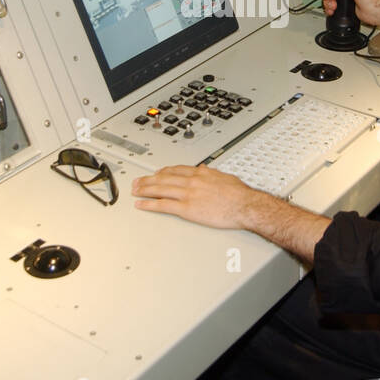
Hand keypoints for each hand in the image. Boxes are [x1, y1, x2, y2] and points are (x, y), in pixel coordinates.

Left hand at [133, 165, 264, 229]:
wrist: (245, 205)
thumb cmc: (239, 195)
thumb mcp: (225, 177)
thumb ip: (212, 174)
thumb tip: (206, 170)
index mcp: (201, 173)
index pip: (176, 170)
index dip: (162, 171)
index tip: (155, 173)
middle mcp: (192, 181)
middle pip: (164, 178)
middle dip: (148, 180)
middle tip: (138, 182)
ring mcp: (188, 194)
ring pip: (160, 189)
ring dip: (145, 189)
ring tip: (135, 191)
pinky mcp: (187, 209)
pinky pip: (163, 205)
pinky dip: (150, 204)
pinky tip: (142, 204)